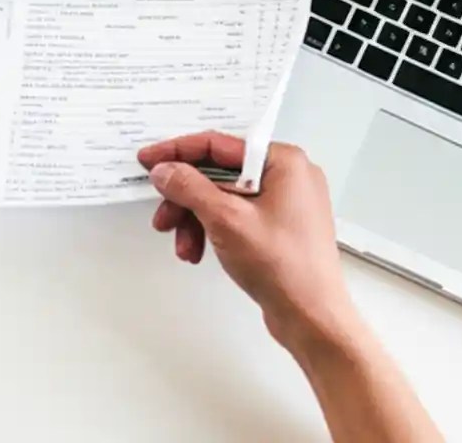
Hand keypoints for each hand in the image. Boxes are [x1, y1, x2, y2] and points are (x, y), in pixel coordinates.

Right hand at [138, 132, 354, 347]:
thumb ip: (189, 188)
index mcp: (284, 161)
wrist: (311, 316)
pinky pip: (236, 216)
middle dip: (186, 199)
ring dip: (196, 220)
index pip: (219, 145)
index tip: (149, 160)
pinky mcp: (279, 226)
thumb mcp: (226, 220)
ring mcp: (286, 202)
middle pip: (219, 174)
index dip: (178, 152)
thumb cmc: (284, 266)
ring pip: (224, 199)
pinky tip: (200, 252)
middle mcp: (288, 176)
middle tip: (163, 217)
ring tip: (184, 247)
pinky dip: (214, 231)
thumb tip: (166, 170)